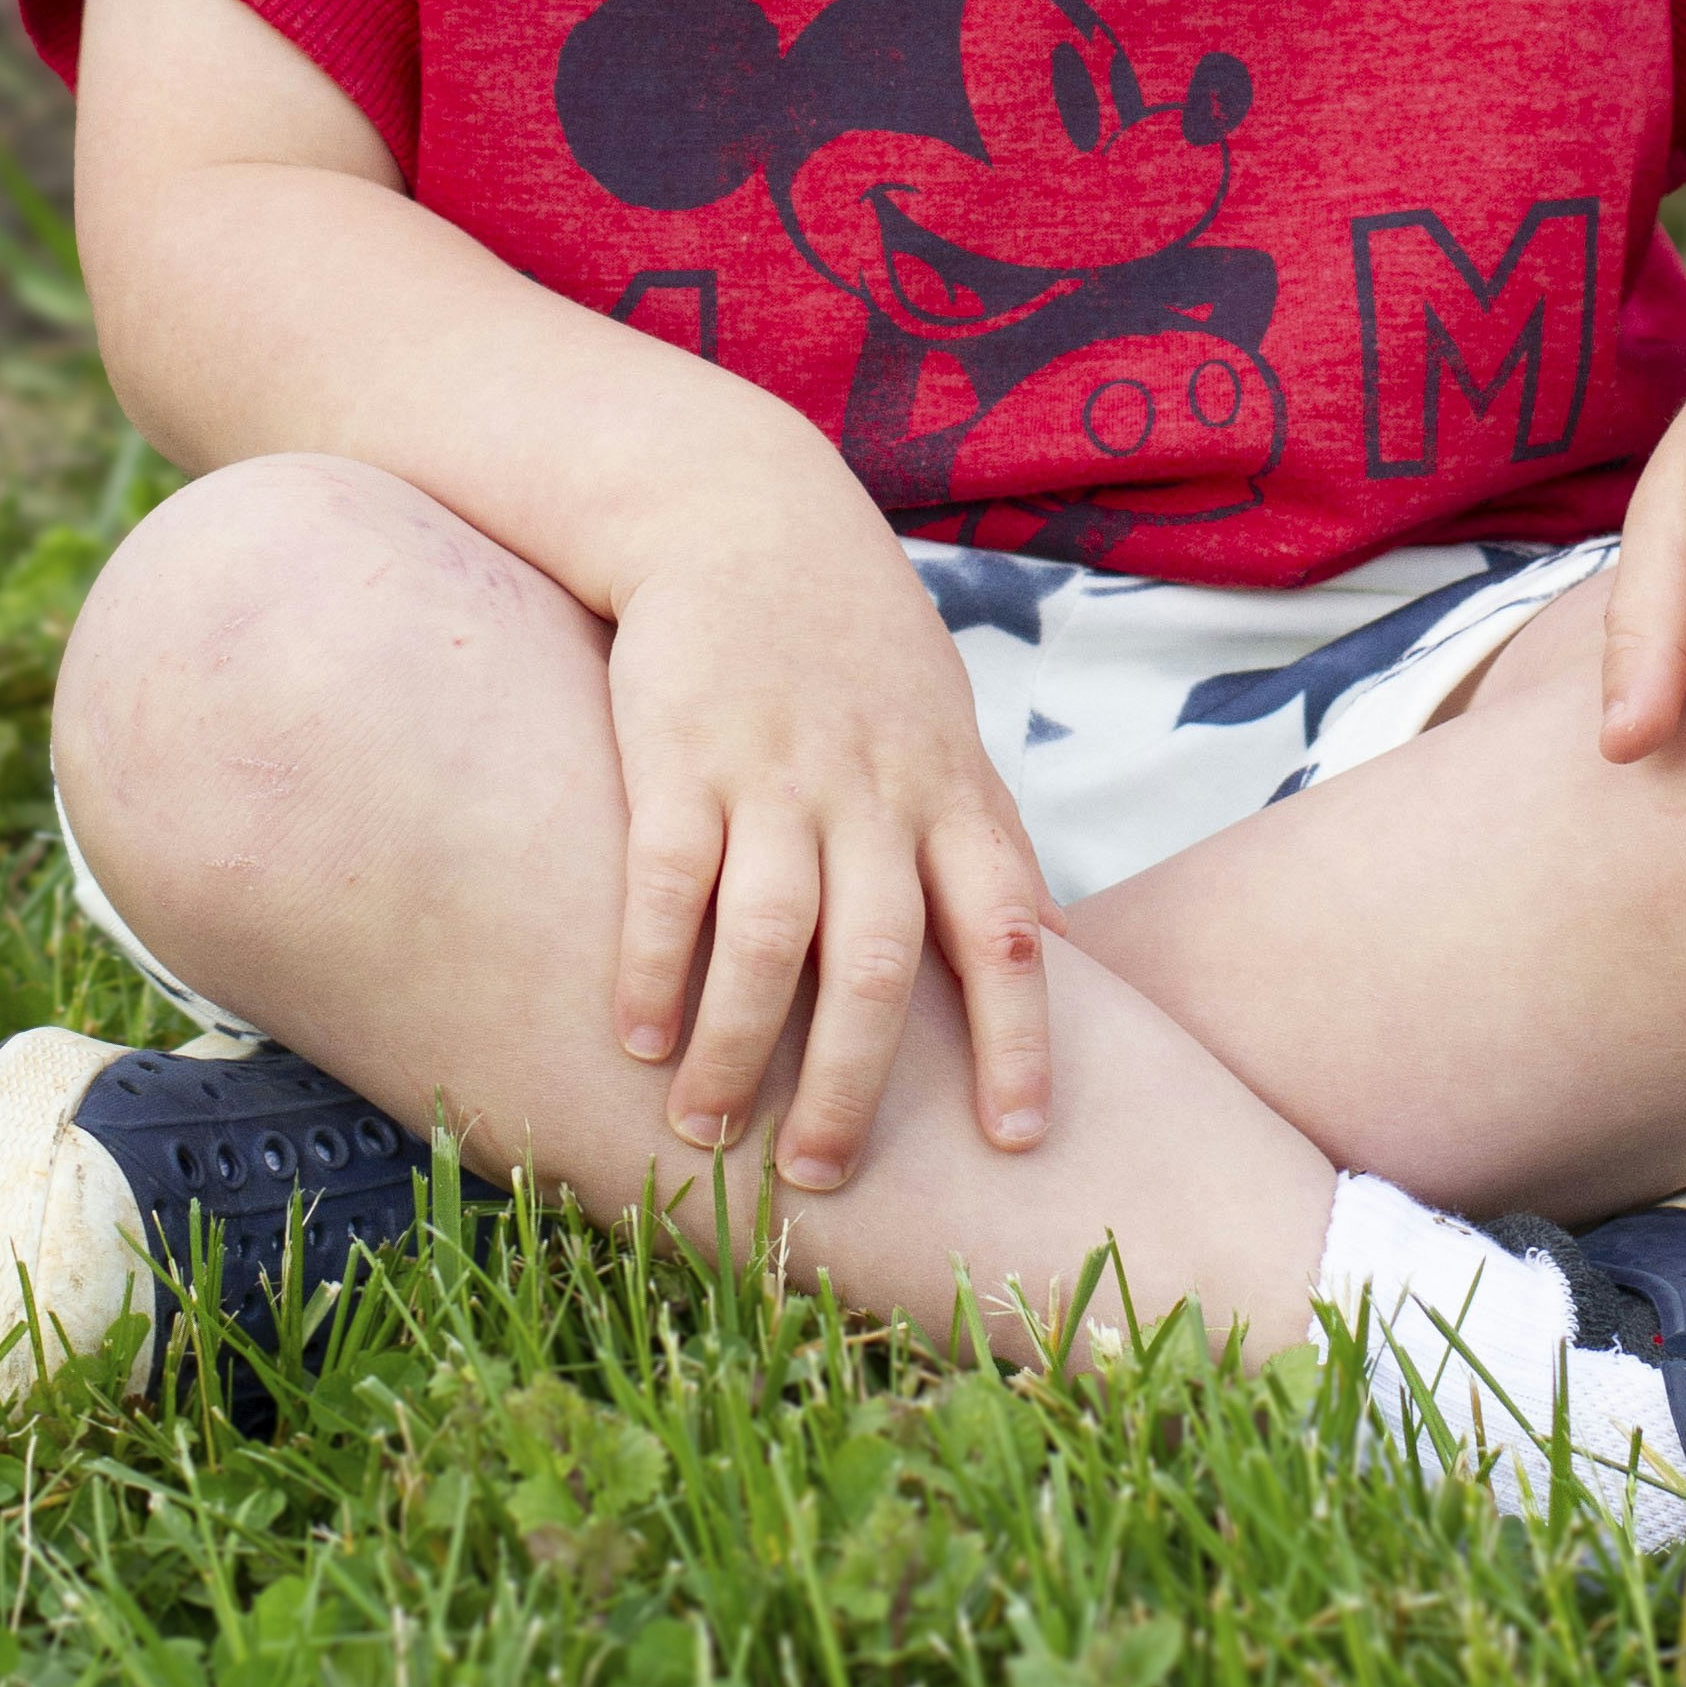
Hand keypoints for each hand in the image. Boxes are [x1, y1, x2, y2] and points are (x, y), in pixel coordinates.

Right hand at [603, 502, 1055, 1191]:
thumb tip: (1050, 952)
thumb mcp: (943, 724)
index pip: (1008, 934)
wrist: (741, 508)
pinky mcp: (678, 750)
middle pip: (881, 964)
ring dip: (738, 1049)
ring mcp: (775, 772)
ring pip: (770, 939)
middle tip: (817, 1179)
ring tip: (702, 1130)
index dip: (1021, 1042)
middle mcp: (872, 792)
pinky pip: (666, 879)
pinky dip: (652, 968)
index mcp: (948, 794)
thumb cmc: (853, 641)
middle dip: (852, 1087)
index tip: (1016, 1145)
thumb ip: (982, 834)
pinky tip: (635, 1036)